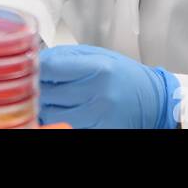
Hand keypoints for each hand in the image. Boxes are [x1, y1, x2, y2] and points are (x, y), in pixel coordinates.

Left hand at [39, 45, 180, 128]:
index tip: (33, 67)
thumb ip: (66, 56)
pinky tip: (64, 110)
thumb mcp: (99, 56)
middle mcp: (99, 93)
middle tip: (42, 83)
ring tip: (55, 98)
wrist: (155, 102)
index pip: (50, 67)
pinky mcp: (98, 131)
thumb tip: (36, 61)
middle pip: (46, 92)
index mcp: (99, 68)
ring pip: (51, 113)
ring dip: (46, 105)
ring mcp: (98, 116)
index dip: (36, 67)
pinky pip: (65, 125)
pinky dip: (58, 119)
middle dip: (39, 87)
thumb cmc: (126, 76)